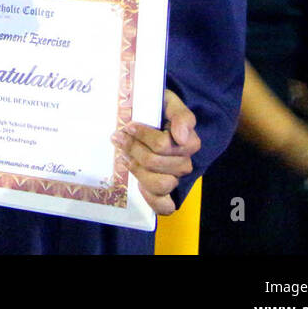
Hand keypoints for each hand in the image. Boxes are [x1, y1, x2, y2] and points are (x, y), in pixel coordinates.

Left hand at [113, 89, 199, 214]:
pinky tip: (138, 185)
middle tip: (118, 137)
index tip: (129, 125)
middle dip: (133, 149)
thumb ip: (181, 116)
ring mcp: (174, 178)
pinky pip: (165, 206)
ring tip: (123, 156)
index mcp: (188, 142)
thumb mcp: (170, 102)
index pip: (163, 145)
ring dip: (137, 170)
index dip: (143, 135)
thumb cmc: (159, 108)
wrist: (150, 114)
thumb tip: (181, 137)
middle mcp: (184, 162)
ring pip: (160, 184)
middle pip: (155, 163)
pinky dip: (152, 199)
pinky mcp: (164, 191)